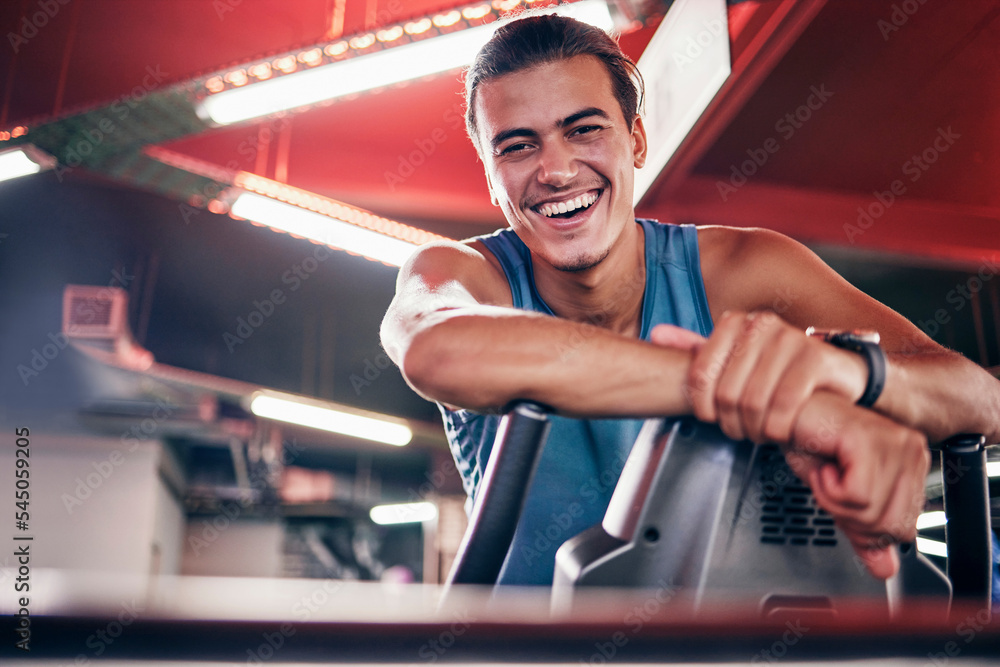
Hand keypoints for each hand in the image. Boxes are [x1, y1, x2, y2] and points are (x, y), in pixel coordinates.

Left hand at [651, 311, 868, 443]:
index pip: (700, 375)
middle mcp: (760, 325)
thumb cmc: (781, 370)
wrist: (839, 374)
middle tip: (743, 432)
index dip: (703, 407)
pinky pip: (784, 405)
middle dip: (732, 423)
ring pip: (753, 402)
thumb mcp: (736, 358)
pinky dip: (779, 428)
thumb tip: (656, 335)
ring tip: (761, 433)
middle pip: (727, 393)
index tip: (712, 419)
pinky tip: (782, 432)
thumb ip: (698, 349)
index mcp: (735, 323)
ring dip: (756, 429)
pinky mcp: (815, 358)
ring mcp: (789, 338)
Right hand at [786, 392, 929, 578]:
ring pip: (873, 513)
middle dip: (849, 517)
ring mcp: (895, 443)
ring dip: (833, 501)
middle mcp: (911, 450)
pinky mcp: (870, 441)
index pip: (904, 529)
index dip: (865, 527)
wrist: (779, 413)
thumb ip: (864, 531)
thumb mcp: (838, 496)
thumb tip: (883, 569)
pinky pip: (857, 496)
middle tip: (831, 484)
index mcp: (911, 462)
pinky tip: (823, 465)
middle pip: (891, 527)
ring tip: (825, 472)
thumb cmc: (805, 440)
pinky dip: (828, 489)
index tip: (843, 495)